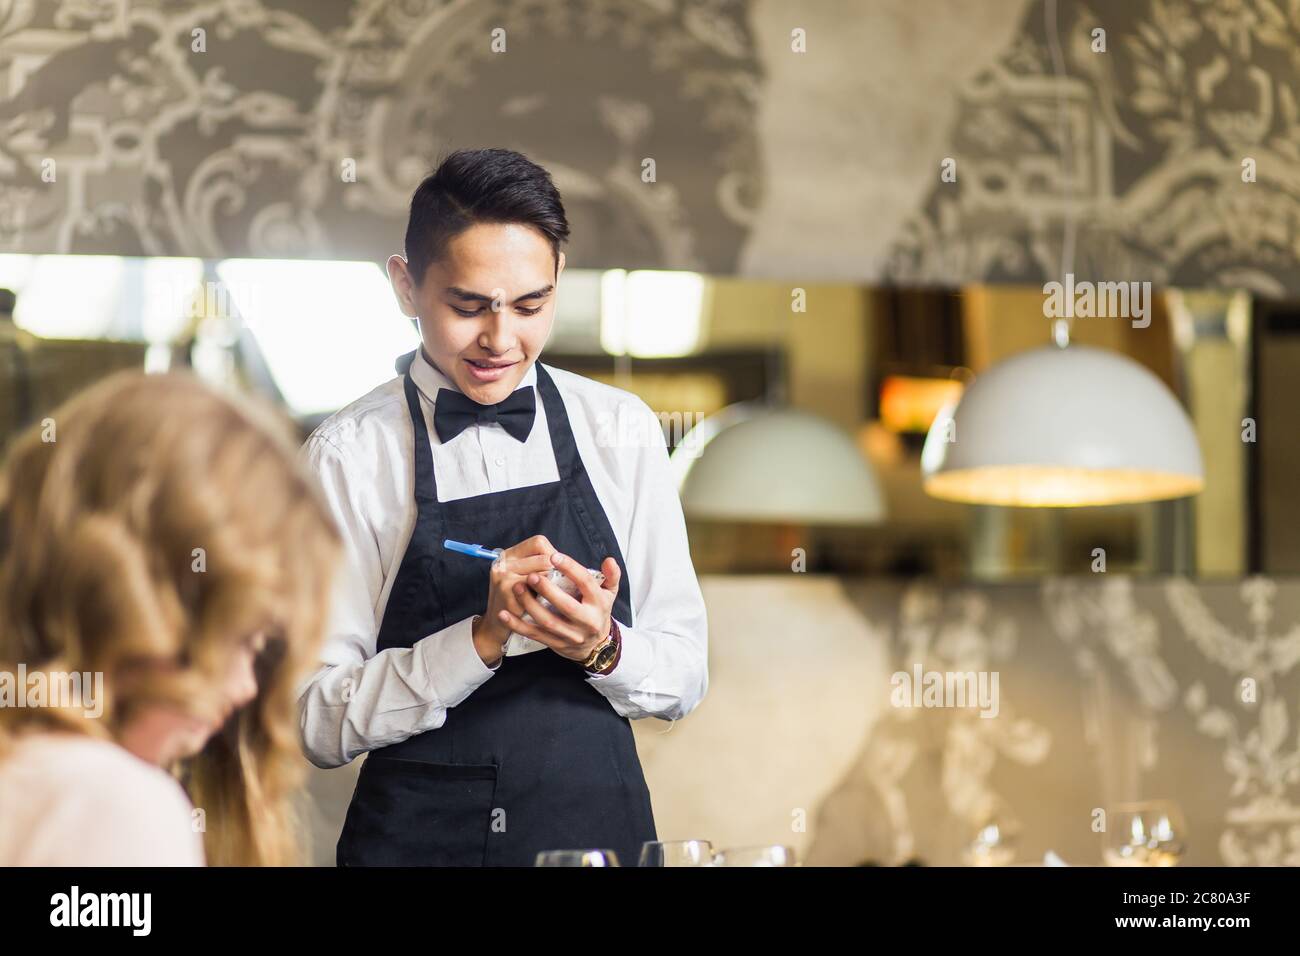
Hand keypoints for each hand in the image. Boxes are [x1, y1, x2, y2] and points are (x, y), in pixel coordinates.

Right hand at [473, 535, 560, 663]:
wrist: (496, 625)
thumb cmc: (516, 600)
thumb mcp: (522, 576)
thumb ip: (539, 565)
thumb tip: (566, 563)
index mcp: (509, 555)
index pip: (538, 542)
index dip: (553, 555)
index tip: (556, 569)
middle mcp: (504, 563)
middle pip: (544, 559)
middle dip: (554, 574)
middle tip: (557, 587)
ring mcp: (504, 578)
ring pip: (542, 577)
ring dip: (550, 589)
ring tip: (548, 597)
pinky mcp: (507, 596)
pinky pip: (537, 594)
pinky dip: (543, 602)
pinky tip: (540, 608)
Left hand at [497, 552, 619, 663]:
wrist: (596, 647)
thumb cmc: (598, 612)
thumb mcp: (609, 594)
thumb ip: (611, 576)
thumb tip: (609, 560)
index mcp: (598, 604)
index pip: (586, 584)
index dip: (571, 569)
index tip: (554, 556)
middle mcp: (586, 621)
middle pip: (566, 606)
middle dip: (547, 590)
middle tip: (531, 575)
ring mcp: (570, 635)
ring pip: (548, 621)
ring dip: (530, 605)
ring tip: (517, 588)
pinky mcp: (556, 644)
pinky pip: (535, 635)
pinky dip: (518, 625)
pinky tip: (505, 614)